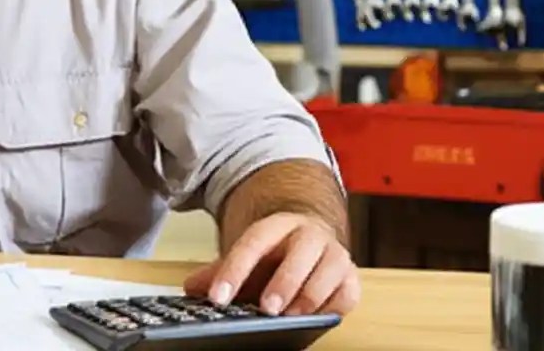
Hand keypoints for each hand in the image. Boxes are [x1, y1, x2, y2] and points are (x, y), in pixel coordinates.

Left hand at [182, 212, 359, 317]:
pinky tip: (316, 317)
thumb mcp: (248, 257)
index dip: (233, 271)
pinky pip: (348, 293)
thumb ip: (220, 272)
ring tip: (290, 317)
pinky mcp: (351, 277)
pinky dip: (334, 307)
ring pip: (328, 271)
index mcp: (277, 226)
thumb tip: (192, 288)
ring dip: (309, 297)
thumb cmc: (277, 254)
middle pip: (300, 253)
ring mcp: (334, 254)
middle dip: (283, 282)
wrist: (310, 239)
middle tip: (266, 308)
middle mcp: (309, 235)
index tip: (218, 298)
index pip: (252, 244)